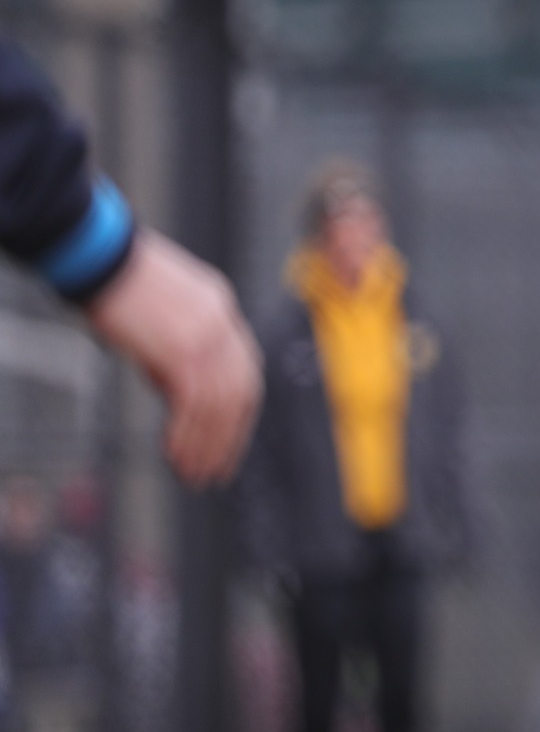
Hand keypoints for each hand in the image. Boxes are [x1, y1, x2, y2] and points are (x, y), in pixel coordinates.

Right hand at [87, 230, 264, 486]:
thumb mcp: (161, 320)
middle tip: (216, 471)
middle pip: (242, 392)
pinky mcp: (184, 349)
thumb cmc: (118, 286)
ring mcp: (208, 336)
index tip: (229, 443)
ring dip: (207, 444)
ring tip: (193, 473)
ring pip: (220, 403)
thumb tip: (182, 400)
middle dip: (230, 436)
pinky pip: (195, 403)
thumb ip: (178, 355)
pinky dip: (188, 433)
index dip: (240, 413)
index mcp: (222, 310)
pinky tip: (176, 454)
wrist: (101, 258)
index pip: (245, 372)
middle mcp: (224, 323)